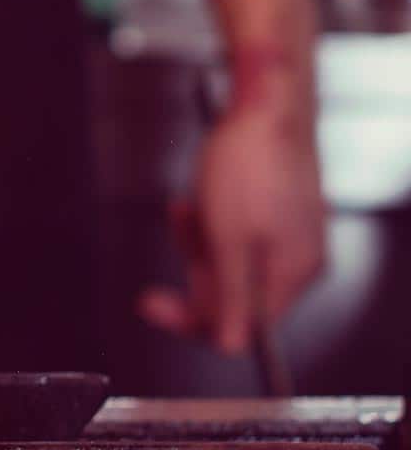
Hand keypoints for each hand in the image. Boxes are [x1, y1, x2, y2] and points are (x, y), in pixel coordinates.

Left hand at [139, 60, 326, 355]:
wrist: (264, 102)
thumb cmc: (250, 163)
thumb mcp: (229, 238)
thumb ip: (232, 296)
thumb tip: (233, 347)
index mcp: (292, 274)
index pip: (242, 326)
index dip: (193, 319)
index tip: (153, 305)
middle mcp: (296, 260)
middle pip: (231, 291)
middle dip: (194, 260)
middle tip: (181, 224)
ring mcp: (287, 234)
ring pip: (226, 259)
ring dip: (197, 236)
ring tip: (189, 205)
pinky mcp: (273, 212)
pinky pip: (232, 232)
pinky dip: (208, 218)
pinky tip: (197, 196)